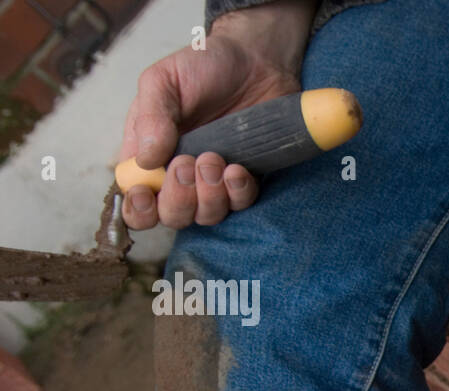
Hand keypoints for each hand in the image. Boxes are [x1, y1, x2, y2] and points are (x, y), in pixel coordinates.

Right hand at [118, 0, 315, 229]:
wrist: (255, 59)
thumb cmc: (202, 66)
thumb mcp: (163, 81)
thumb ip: (151, 117)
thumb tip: (146, 160)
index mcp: (149, 155)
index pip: (135, 201)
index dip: (137, 210)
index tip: (145, 195)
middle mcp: (180, 175)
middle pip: (171, 216)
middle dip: (178, 199)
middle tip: (188, 164)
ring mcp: (214, 182)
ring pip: (207, 216)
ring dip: (209, 196)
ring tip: (214, 158)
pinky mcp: (246, 180)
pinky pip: (241, 204)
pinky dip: (238, 192)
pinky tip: (238, 169)